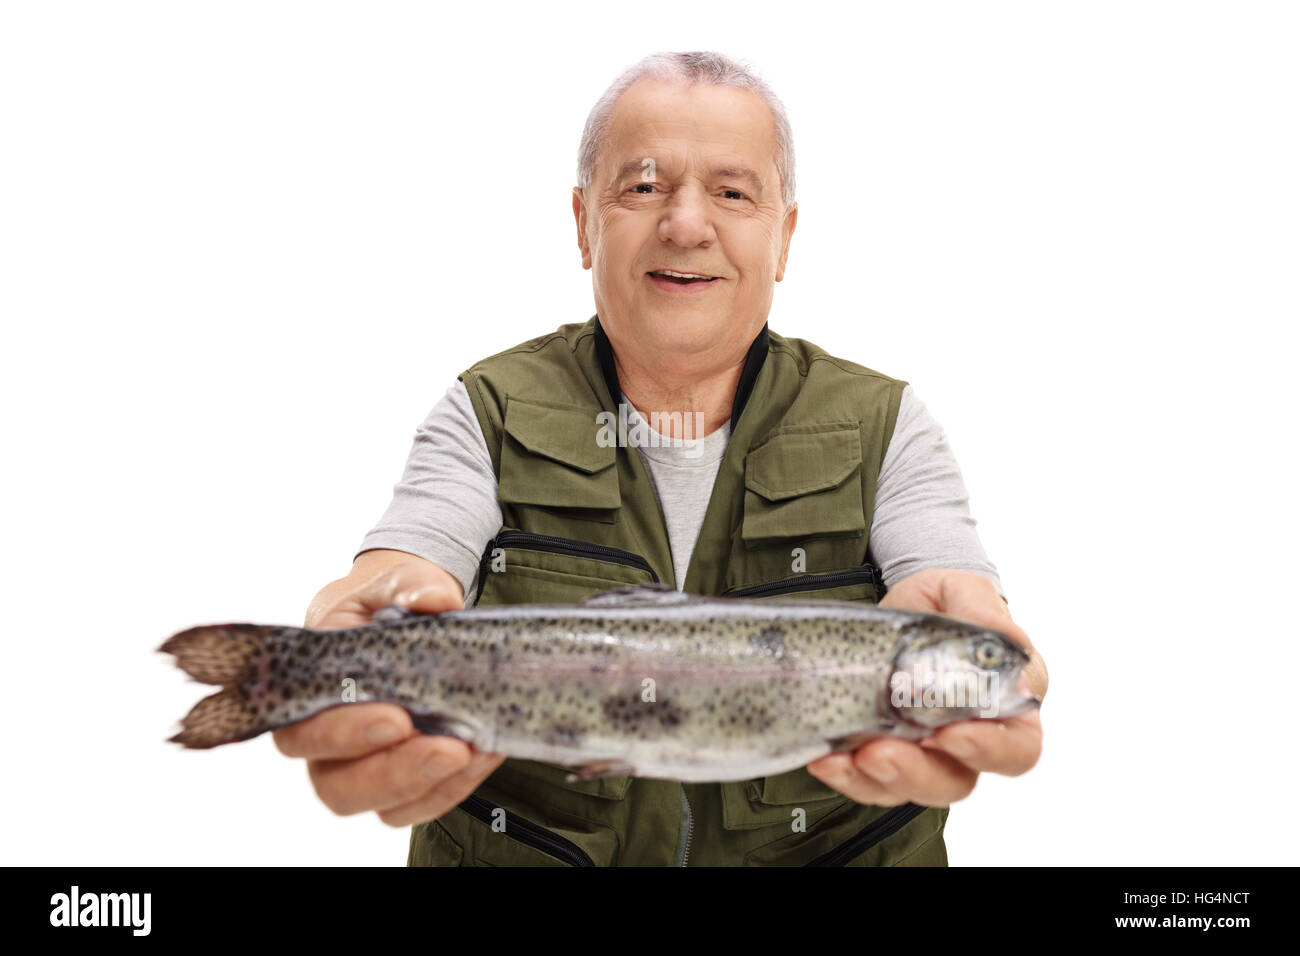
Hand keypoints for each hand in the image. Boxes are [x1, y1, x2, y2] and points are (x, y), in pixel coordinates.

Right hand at [276, 550, 505, 826]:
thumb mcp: (394, 583)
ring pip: (380, 806)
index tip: (396, 718)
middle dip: (394, 772)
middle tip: (447, 747)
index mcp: (309, 689)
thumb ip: (408, 586)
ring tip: (472, 752)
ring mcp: (362, 768)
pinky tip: (485, 753)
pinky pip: (421, 805)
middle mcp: (325, 740)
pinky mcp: (402, 785)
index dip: (343, 734)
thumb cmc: (383, 606)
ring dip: (429, 786)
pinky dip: (455, 787)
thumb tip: (434, 600)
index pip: (302, 731)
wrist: (407, 619)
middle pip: (336, 783)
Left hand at [806, 568, 1044, 806]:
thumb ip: (982, 611)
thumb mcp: (963, 592)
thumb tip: (1008, 638)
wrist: (901, 604)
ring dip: (875, 779)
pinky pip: (868, 780)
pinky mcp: (884, 751)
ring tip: (845, 758)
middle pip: (957, 781)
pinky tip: (826, 759)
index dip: (989, 751)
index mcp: (1006, 705)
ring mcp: (923, 751)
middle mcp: (969, 738)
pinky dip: (847, 774)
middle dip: (917, 773)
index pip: (1017, 748)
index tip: (950, 734)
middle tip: (881, 752)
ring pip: (909, 788)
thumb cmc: (947, 602)